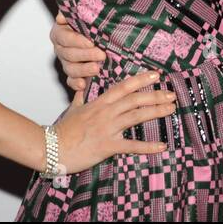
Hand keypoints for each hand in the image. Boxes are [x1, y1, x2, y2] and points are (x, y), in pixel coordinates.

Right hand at [50, 11, 104, 90]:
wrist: (100, 35)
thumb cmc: (92, 22)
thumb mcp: (84, 13)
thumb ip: (73, 12)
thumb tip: (62, 17)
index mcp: (60, 32)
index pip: (64, 37)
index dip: (77, 41)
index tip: (91, 42)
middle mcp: (60, 48)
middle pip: (69, 54)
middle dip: (85, 55)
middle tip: (101, 55)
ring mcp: (66, 62)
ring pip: (70, 69)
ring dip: (83, 70)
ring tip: (96, 69)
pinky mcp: (73, 74)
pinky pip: (71, 81)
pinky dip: (76, 84)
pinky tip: (84, 85)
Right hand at [52, 70, 174, 173]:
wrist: (51, 148)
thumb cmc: (62, 130)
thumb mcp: (73, 109)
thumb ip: (80, 96)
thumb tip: (80, 85)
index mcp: (99, 103)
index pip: (123, 87)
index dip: (140, 80)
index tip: (155, 75)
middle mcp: (106, 113)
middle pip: (135, 100)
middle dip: (155, 95)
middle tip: (172, 93)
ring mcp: (107, 128)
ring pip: (136, 116)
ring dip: (156, 112)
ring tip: (171, 109)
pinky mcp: (108, 146)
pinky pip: (131, 145)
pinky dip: (148, 146)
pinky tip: (162, 145)